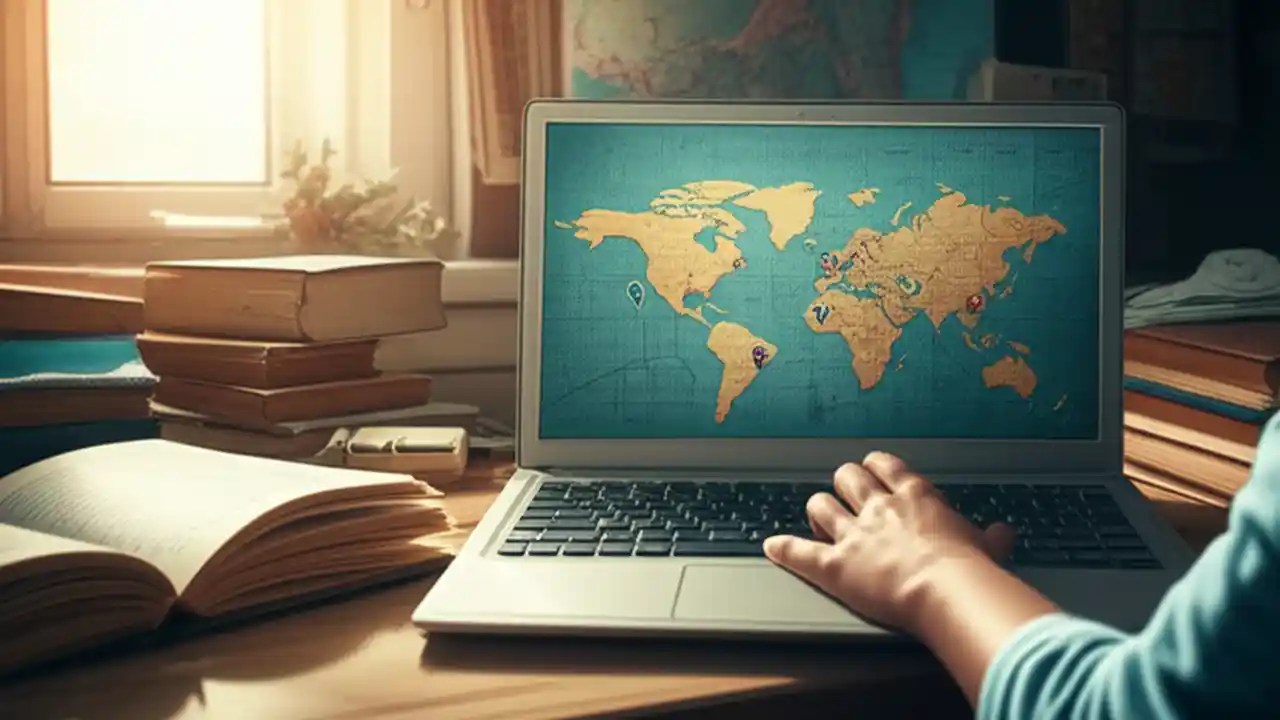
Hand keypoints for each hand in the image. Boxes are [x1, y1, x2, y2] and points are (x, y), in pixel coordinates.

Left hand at [764, 452, 1015, 634]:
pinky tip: (771, 546)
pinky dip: (783, 549)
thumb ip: (990, 538)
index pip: (884, 465)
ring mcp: (853, 535)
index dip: (873, 467)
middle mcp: (879, 508)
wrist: (950, 589)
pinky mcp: (834, 565)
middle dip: (843, 486)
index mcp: (915, 497)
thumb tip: (1003, 534)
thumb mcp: (987, 547)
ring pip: (820, 505)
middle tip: (846, 500)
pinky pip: (799, 551)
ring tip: (818, 522)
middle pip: (846, 477)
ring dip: (817, 512)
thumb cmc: (972, 570)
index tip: (872, 472)